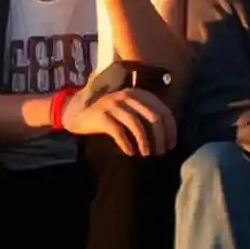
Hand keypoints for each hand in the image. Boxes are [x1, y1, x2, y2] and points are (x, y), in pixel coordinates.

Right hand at [61, 88, 175, 156]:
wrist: (79, 115)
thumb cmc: (110, 117)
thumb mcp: (130, 111)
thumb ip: (147, 117)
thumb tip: (167, 137)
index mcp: (139, 93)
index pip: (163, 110)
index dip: (170, 130)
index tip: (171, 146)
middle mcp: (127, 95)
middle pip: (153, 117)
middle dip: (160, 137)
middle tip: (160, 152)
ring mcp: (113, 104)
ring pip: (136, 124)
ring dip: (145, 142)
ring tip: (146, 154)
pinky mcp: (101, 115)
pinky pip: (118, 131)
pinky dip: (126, 144)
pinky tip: (130, 153)